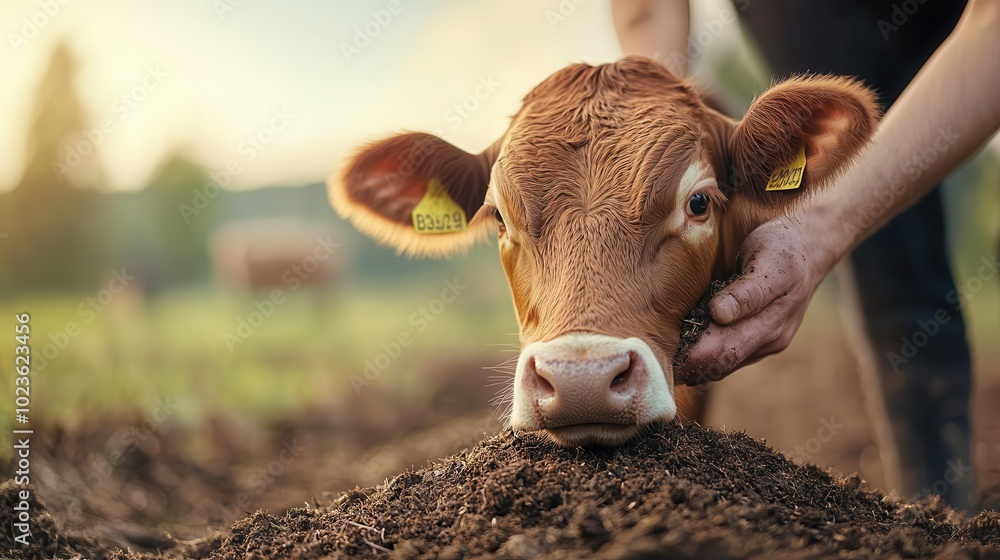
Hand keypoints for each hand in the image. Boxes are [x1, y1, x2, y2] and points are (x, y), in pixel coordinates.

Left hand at [675, 216, 831, 384]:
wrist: (810, 243)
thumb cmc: (784, 247)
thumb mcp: (768, 261)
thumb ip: (747, 291)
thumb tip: (719, 314)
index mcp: (771, 324)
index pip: (723, 352)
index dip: (690, 357)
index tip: (659, 356)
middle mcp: (769, 340)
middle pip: (720, 364)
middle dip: (686, 366)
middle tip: (649, 364)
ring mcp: (765, 342)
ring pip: (723, 364)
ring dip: (694, 364)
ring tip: (660, 358)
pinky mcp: (758, 337)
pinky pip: (728, 354)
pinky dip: (704, 354)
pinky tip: (682, 346)